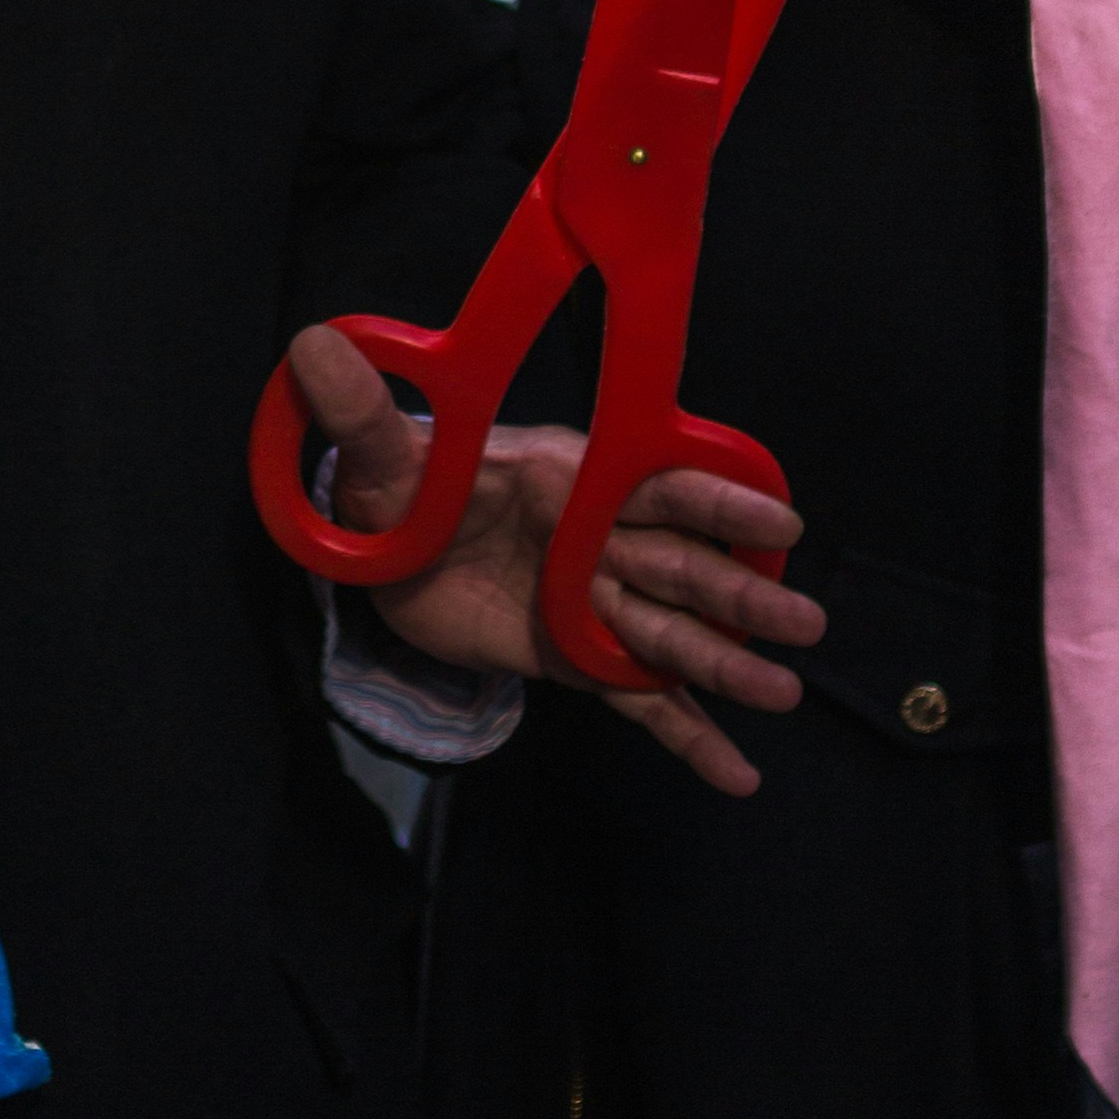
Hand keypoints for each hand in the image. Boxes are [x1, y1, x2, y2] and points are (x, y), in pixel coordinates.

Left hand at [289, 318, 822, 800]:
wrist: (383, 554)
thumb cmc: (394, 491)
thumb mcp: (374, 460)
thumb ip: (358, 415)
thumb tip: (315, 347)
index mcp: (565, 478)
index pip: (651, 482)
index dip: (716, 497)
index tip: (778, 518)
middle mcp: (594, 539)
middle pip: (680, 564)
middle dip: (739, 593)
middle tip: (803, 623)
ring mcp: (594, 602)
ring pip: (670, 634)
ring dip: (726, 662)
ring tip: (783, 694)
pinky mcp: (578, 658)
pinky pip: (641, 701)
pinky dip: (688, 735)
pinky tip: (735, 772)